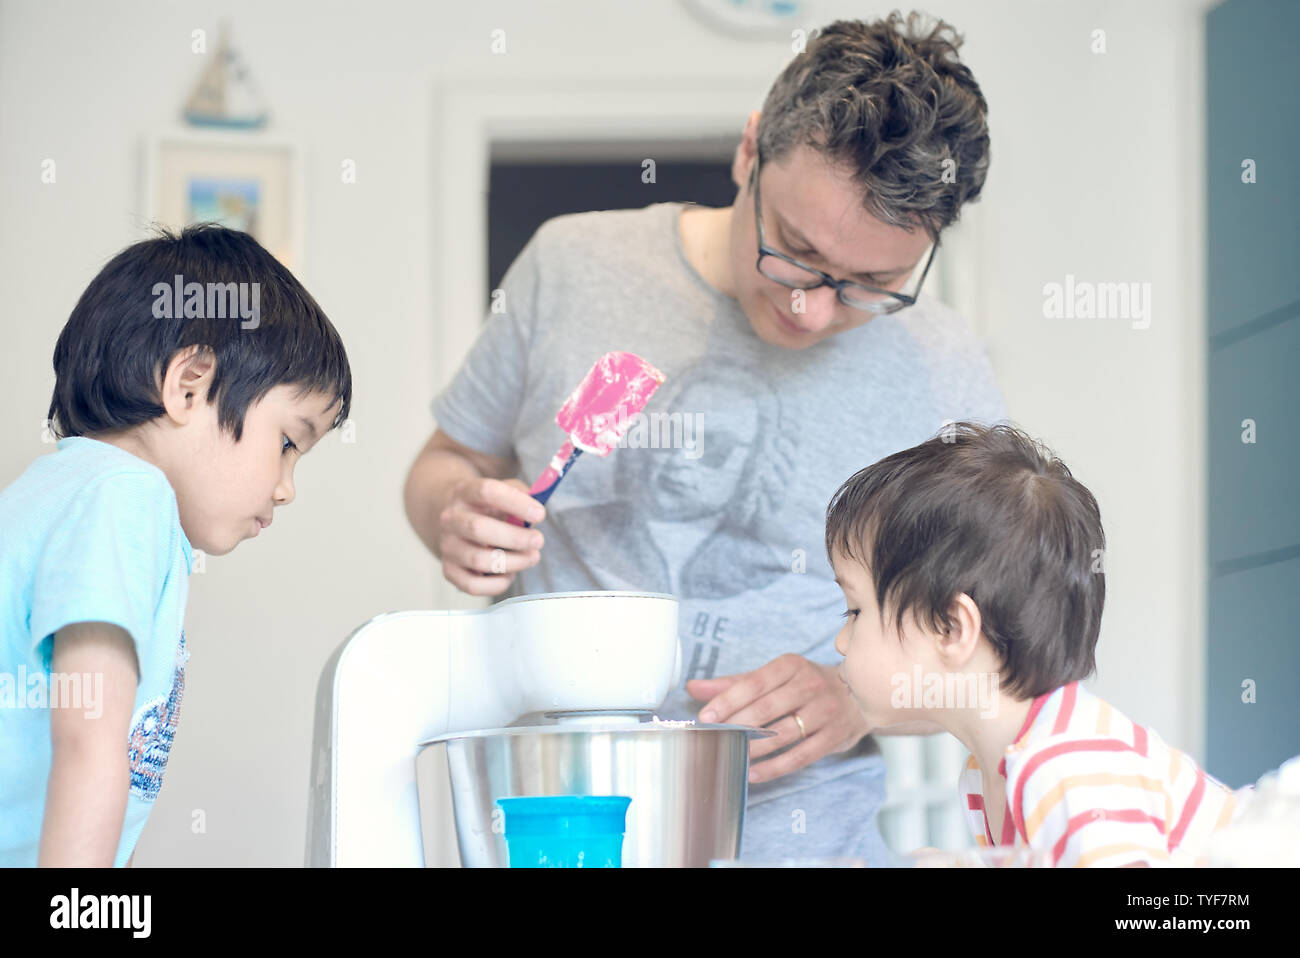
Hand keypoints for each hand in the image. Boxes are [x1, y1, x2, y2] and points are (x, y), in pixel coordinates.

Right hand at [438, 477, 544, 595]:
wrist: (458, 519)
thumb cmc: (489, 506)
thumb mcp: (504, 490)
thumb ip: (523, 496)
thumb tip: (536, 513)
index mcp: (465, 492)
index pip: (487, 492)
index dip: (516, 503)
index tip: (540, 515)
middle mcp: (450, 519)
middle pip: (478, 528)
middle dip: (515, 538)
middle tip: (538, 541)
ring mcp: (447, 546)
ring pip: (478, 560)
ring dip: (513, 562)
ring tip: (532, 557)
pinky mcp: (449, 570)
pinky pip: (473, 585)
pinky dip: (497, 584)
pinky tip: (510, 573)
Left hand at [686, 653, 871, 783]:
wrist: (860, 694)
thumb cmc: (806, 684)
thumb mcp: (774, 676)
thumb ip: (734, 683)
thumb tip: (694, 688)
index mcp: (791, 665)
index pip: (754, 683)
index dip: (728, 700)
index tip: (706, 716)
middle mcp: (810, 685)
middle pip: (767, 709)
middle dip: (737, 725)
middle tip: (714, 737)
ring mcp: (825, 711)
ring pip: (783, 734)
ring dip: (753, 748)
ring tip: (730, 755)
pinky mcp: (835, 737)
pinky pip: (801, 756)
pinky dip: (775, 767)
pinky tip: (753, 772)